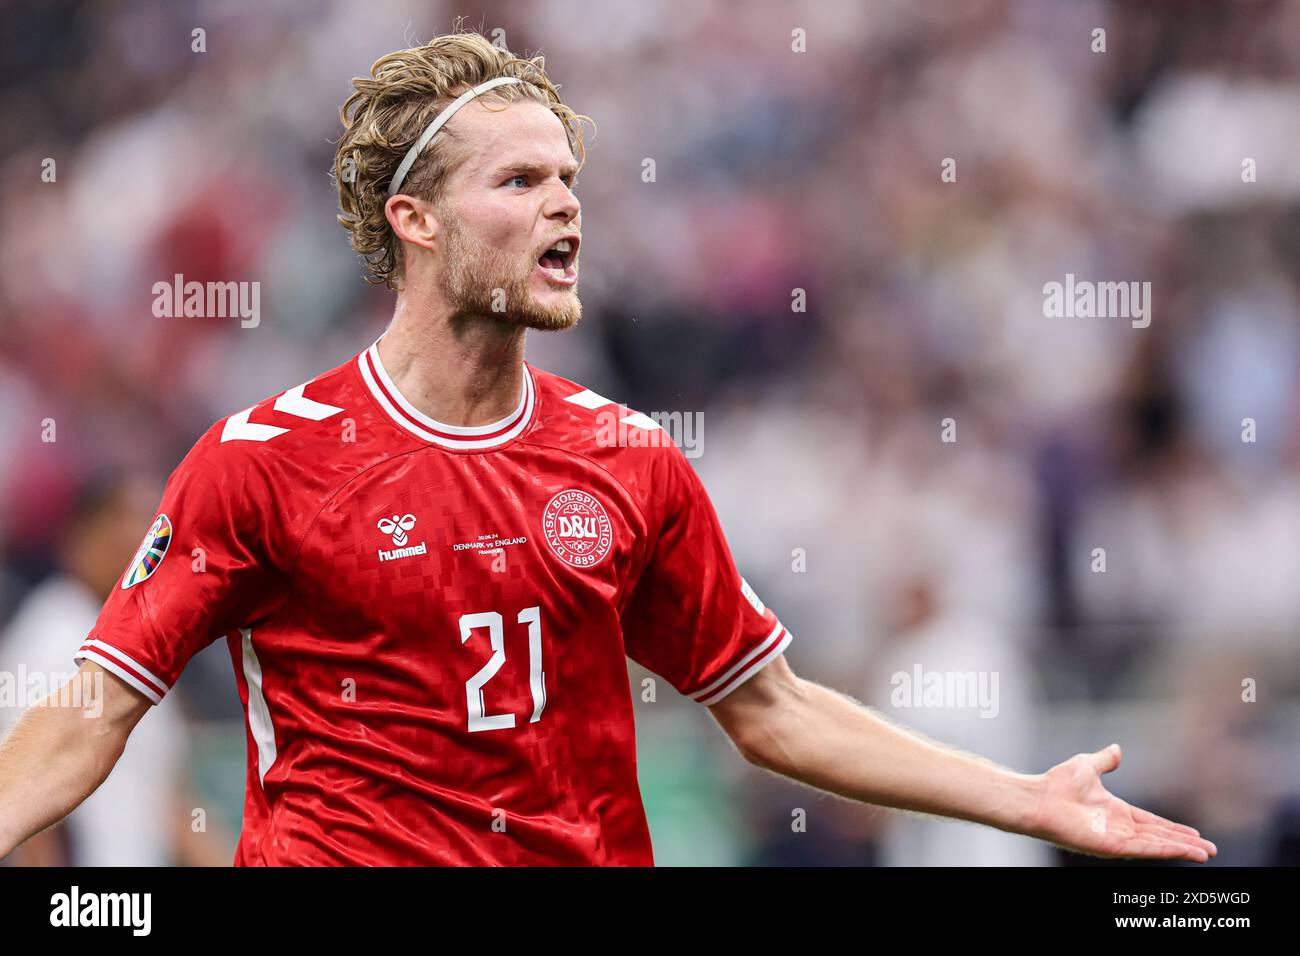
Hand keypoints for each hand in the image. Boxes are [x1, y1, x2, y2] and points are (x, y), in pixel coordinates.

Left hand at [1027, 743, 1216, 861]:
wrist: (1038, 797)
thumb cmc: (1056, 784)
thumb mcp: (1087, 766)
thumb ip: (1105, 760)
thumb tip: (1116, 748)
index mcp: (1116, 811)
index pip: (1152, 823)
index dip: (1174, 828)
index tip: (1195, 834)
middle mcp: (1119, 827)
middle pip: (1160, 837)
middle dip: (1185, 843)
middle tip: (1210, 850)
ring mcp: (1116, 838)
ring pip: (1156, 846)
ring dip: (1181, 849)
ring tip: (1205, 854)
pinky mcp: (1111, 846)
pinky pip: (1143, 849)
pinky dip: (1165, 850)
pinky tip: (1183, 851)